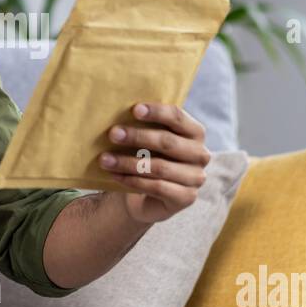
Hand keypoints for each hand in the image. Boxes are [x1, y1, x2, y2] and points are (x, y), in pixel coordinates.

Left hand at [98, 103, 211, 224]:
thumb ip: (142, 125)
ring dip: (128, 162)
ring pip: (159, 167)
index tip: (134, 109)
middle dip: (138, 137)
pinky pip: (157, 187)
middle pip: (167, 142)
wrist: (147, 196)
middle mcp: (200, 154)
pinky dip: (133, 180)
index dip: (156, 112)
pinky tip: (114, 175)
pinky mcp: (186, 197)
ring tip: (105, 159)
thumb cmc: (147, 158)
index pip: (177, 117)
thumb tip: (115, 108)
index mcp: (195, 132)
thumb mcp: (147, 140)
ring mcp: (196, 177)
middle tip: (112, 134)